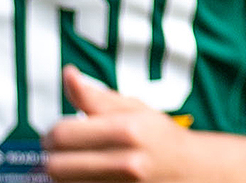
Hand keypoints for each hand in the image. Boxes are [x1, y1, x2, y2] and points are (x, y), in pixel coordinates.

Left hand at [44, 66, 212, 180]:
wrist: (195, 172)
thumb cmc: (160, 137)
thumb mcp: (133, 109)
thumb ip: (95, 96)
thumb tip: (68, 74)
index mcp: (127, 131)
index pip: (62, 136)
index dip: (49, 135)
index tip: (54, 135)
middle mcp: (127, 164)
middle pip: (57, 167)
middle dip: (50, 157)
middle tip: (58, 153)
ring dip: (62, 176)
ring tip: (73, 165)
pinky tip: (85, 177)